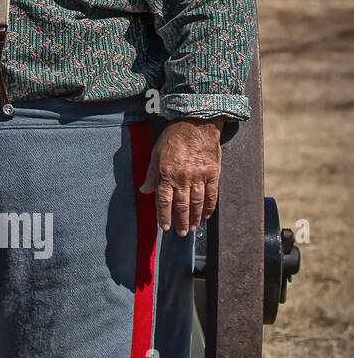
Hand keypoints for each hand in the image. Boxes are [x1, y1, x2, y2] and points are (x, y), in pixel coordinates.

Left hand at [140, 118, 223, 235]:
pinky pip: (212, 194)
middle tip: (181, 233)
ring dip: (194, 218)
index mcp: (167, 173)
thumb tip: (144, 191)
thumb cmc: (173, 138)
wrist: (197, 124)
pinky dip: (209, 207)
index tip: (165, 226)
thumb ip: (151, 174)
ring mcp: (200, 177)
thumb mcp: (156, 153)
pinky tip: (206, 216)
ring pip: (197, 203)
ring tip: (192, 228)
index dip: (164, 215)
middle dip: (181, 221)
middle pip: (182, 205)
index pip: (164, 200)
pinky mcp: (213, 174)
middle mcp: (183, 178)